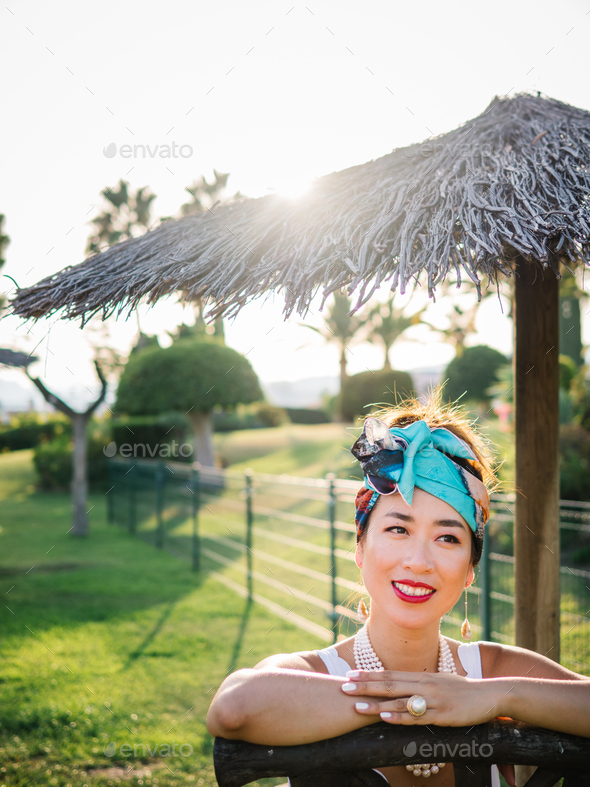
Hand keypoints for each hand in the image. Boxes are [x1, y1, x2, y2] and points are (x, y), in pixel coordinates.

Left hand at [341, 670, 505, 726]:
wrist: (491, 695)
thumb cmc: (463, 691)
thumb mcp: (440, 683)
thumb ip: (420, 685)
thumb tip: (403, 687)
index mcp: (422, 676)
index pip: (390, 673)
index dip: (369, 674)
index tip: (350, 674)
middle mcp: (424, 684)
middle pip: (389, 683)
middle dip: (365, 685)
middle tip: (344, 686)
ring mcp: (432, 699)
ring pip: (399, 701)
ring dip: (376, 703)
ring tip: (357, 705)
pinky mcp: (442, 714)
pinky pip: (417, 717)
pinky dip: (399, 717)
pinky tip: (385, 717)